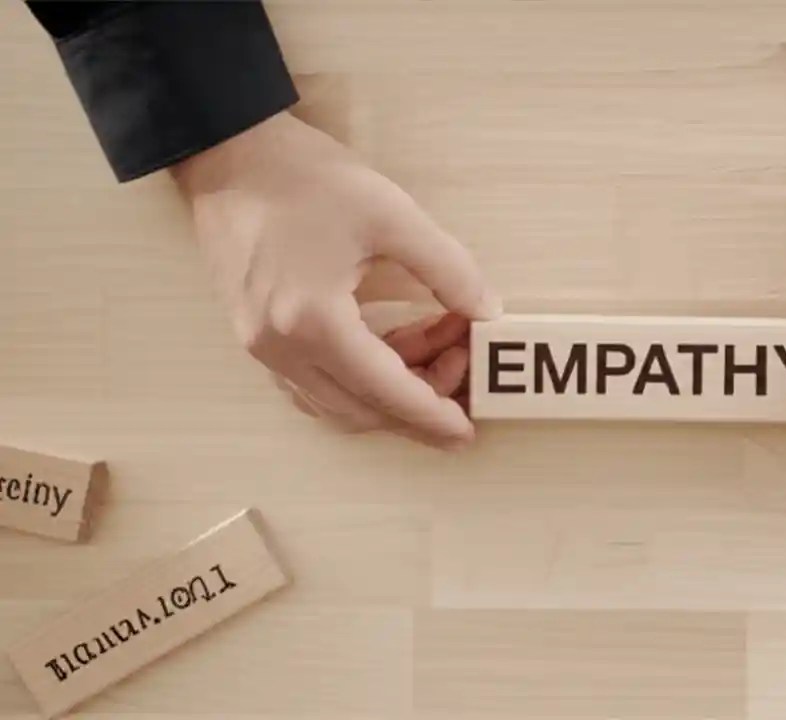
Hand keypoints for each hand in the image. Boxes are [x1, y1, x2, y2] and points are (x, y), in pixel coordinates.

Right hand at [172, 113, 499, 448]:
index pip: (385, 390)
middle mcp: (279, 347)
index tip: (466, 431)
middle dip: (417, 404)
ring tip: (437, 353)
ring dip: (388, 393)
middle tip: (463, 372)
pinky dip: (355, 382)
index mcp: (313, 322)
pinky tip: (391, 354)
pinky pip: (310, 384)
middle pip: (359, 409)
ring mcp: (260, 345)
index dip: (431, 414)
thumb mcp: (393, 215)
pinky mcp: (254, 334)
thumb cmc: (305, 177)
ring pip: (334, 402)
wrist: (227, 152)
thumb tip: (486, 312)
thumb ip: (448, 269)